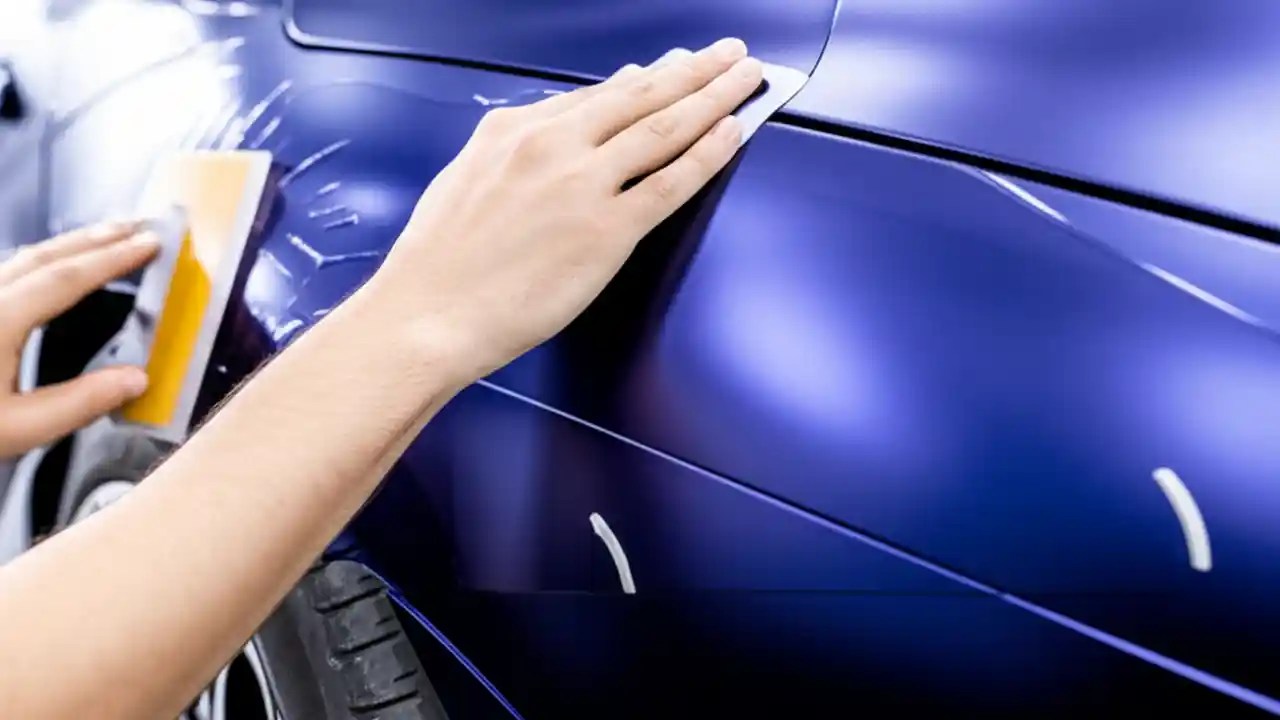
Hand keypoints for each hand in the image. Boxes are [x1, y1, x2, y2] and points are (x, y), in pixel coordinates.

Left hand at [0, 222, 158, 457]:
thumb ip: (79, 404)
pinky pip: (4, 272)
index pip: (65, 278)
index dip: (112, 259)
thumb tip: (136, 380)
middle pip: (42, 255)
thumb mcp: (16, 430)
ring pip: (20, 258)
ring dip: (69, 245)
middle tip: (138, 226)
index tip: (150, 244)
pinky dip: (41, 262)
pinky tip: (52, 269)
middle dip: (95, 237)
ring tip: (106, 239)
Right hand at [374, 38, 761, 382]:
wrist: (427, 314)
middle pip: (641, 96)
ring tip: (746, 77)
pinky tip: (733, 133)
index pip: (598, 96)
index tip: (676, 67)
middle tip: (730, 54)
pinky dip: (708, 153)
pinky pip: (671, 183)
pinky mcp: (606, 232)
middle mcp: (552, 145)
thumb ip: (516, 151)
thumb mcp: (467, 179)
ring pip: (664, 128)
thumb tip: (554, 126)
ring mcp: (582, 186)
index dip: (649, 78)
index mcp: (515, 130)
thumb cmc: (440, 263)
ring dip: (714, 97)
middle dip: (695, 70)